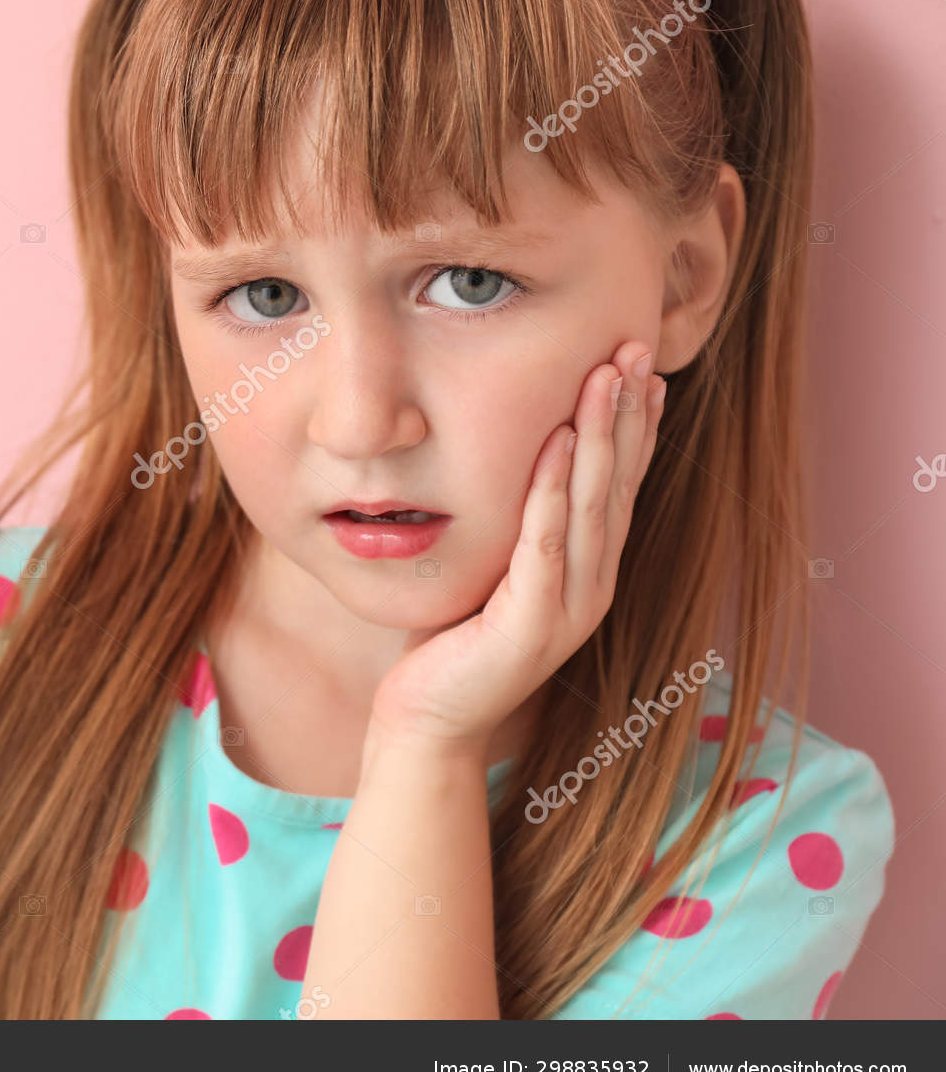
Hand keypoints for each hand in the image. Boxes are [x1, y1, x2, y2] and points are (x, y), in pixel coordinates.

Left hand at [366, 340, 666, 761]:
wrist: (427, 721)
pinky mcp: (530, 627)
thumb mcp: (489, 570)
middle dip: (627, 415)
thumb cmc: (449, 642)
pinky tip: (560, 440)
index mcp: (586, 574)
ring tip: (607, 375)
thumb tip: (513, 460)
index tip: (644, 371)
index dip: (635, 429)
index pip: (619, 488)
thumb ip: (513, 526)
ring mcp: (567, 610)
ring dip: (601, 436)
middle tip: (636, 349)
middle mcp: (590, 588)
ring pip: (592, 506)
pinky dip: (553, 489)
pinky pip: (544, 542)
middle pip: (617, 486)